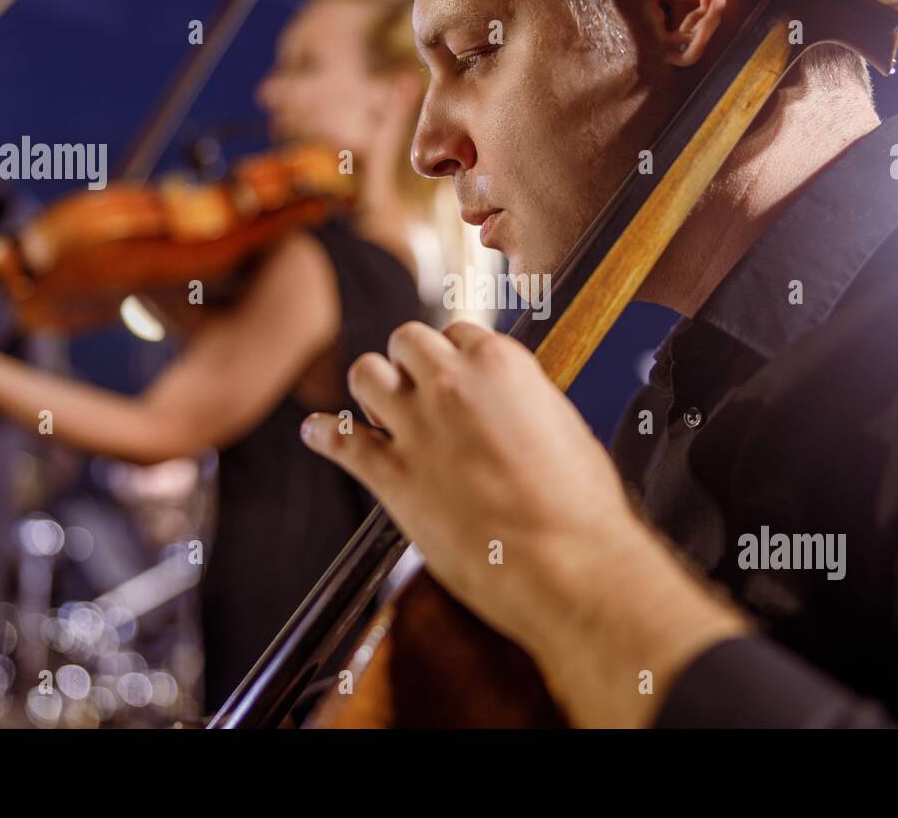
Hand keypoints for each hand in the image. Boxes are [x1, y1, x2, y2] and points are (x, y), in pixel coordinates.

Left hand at [301, 321, 747, 726]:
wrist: (567, 565)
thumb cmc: (580, 506)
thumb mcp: (563, 428)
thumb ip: (524, 404)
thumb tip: (510, 408)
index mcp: (501, 364)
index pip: (460, 332)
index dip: (456, 356)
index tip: (456, 375)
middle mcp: (452, 384)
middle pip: (406, 340)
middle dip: (410, 362)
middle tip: (418, 389)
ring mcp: (417, 428)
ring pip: (365, 374)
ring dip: (371, 389)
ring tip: (380, 410)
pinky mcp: (393, 477)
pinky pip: (340, 440)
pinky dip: (323, 434)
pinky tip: (317, 432)